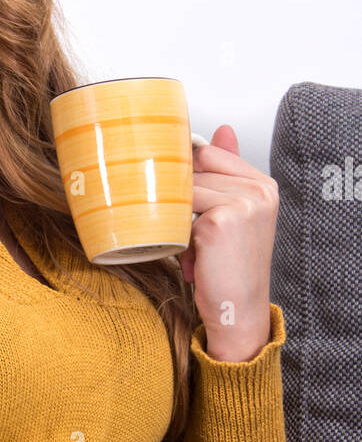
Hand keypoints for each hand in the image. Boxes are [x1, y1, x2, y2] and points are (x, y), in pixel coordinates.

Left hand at [178, 124, 277, 360]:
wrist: (237, 312)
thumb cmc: (229, 268)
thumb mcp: (230, 216)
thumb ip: (225, 173)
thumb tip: (221, 129)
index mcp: (263, 185)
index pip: (211, 153)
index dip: (188, 176)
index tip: (186, 202)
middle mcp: (259, 190)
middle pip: (193, 171)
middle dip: (183, 204)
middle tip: (196, 238)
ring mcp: (243, 203)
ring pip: (183, 192)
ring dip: (179, 222)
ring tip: (197, 253)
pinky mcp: (221, 220)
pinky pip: (178, 212)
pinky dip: (178, 237)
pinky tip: (196, 261)